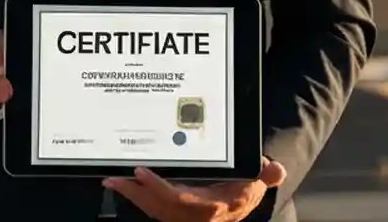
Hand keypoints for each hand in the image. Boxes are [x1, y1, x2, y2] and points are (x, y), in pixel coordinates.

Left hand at [102, 157, 285, 221]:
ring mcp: (181, 217)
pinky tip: (125, 186)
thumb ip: (266, 175)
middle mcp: (193, 215)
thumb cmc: (244, 189)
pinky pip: (152, 208)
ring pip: (152, 209)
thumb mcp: (256, 181)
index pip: (180, 200)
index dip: (159, 189)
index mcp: (211, 207)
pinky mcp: (173, 215)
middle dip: (135, 193)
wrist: (241, 203)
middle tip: (114, 178)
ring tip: (112, 181)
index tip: (142, 172)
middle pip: (158, 207)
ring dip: (131, 196)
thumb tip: (275, 169)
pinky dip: (137, 197)